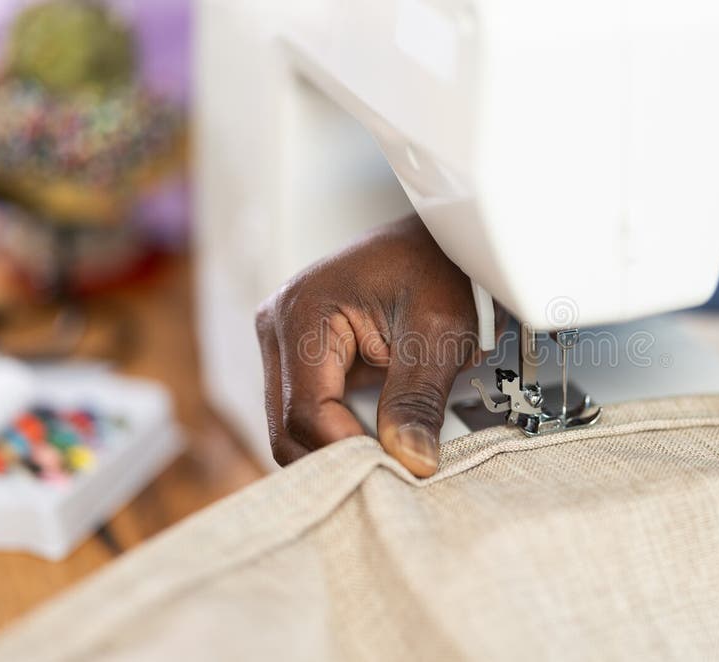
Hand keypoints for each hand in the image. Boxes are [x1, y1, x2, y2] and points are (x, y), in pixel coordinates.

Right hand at [255, 215, 483, 476]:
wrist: (440, 241)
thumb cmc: (439, 268)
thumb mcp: (440, 331)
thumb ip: (419, 398)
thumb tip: (410, 461)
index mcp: (302, 312)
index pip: (306, 412)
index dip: (350, 450)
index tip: (400, 468)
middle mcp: (278, 329)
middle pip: (288, 429)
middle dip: (340, 458)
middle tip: (397, 471)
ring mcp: (284, 346)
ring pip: (293, 430)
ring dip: (340, 450)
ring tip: (392, 455)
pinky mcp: (299, 361)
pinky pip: (308, 417)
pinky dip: (340, 436)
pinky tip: (378, 439)